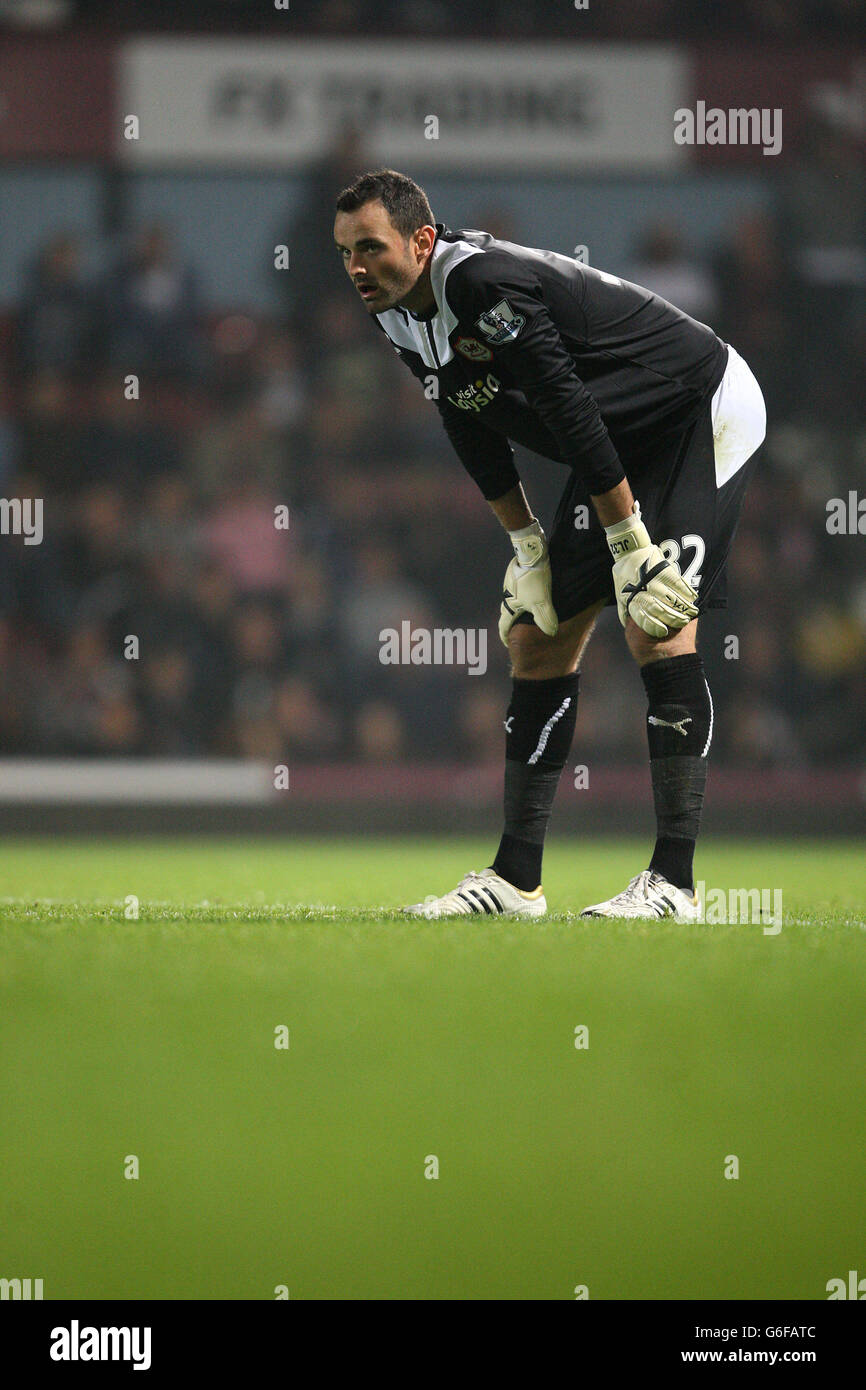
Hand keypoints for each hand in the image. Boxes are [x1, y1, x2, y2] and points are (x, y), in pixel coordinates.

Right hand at [498, 519, 558, 646]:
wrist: (531, 553)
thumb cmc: (535, 580)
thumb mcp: (542, 602)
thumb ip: (546, 619)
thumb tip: (551, 632)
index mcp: (510, 606)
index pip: (504, 625)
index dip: (505, 636)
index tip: (507, 643)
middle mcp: (507, 595)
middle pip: (506, 611)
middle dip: (511, 620)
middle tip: (517, 627)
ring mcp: (510, 583)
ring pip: (512, 597)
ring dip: (518, 604)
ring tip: (528, 608)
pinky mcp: (516, 572)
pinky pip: (518, 586)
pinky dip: (523, 592)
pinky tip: (532, 588)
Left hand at [606, 501, 697, 638]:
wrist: (629, 552)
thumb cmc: (624, 576)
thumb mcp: (620, 594)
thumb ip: (626, 611)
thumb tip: (628, 626)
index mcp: (633, 599)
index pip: (645, 617)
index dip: (655, 626)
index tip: (663, 632)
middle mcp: (645, 591)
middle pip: (662, 610)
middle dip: (674, 619)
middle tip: (682, 623)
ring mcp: (656, 581)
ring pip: (673, 599)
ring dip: (684, 608)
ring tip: (691, 613)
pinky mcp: (665, 571)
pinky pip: (679, 584)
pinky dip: (687, 592)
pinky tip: (692, 599)